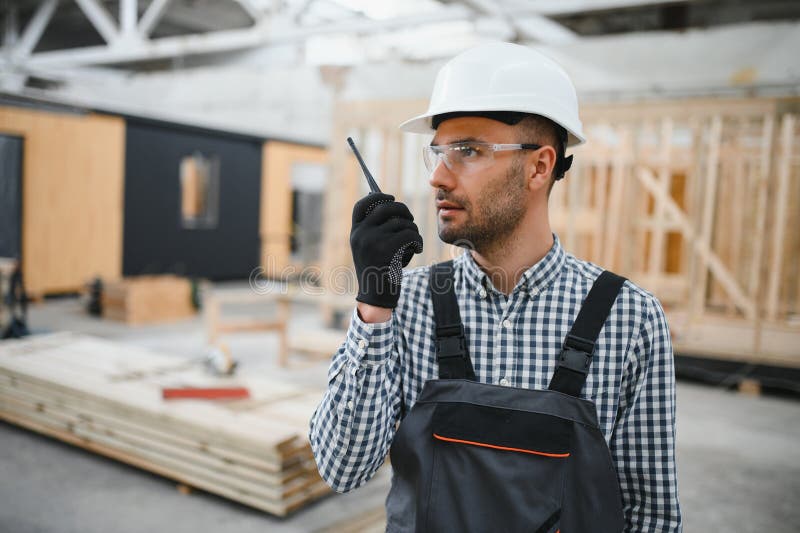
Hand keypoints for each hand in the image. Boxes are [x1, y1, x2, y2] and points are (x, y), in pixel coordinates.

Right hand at [350, 193, 422, 308]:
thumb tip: (390, 204)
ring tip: (412, 245)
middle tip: (411, 221)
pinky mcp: (386, 249)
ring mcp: (372, 240)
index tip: (391, 197)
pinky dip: (418, 242)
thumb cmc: (378, 272)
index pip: (362, 205)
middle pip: (386, 207)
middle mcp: (361, 233)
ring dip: (413, 232)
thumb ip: (375, 229)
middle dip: (404, 211)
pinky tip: (416, 250)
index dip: (378, 197)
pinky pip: (410, 235)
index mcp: (355, 232)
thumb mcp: (370, 249)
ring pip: (403, 223)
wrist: (376, 298)